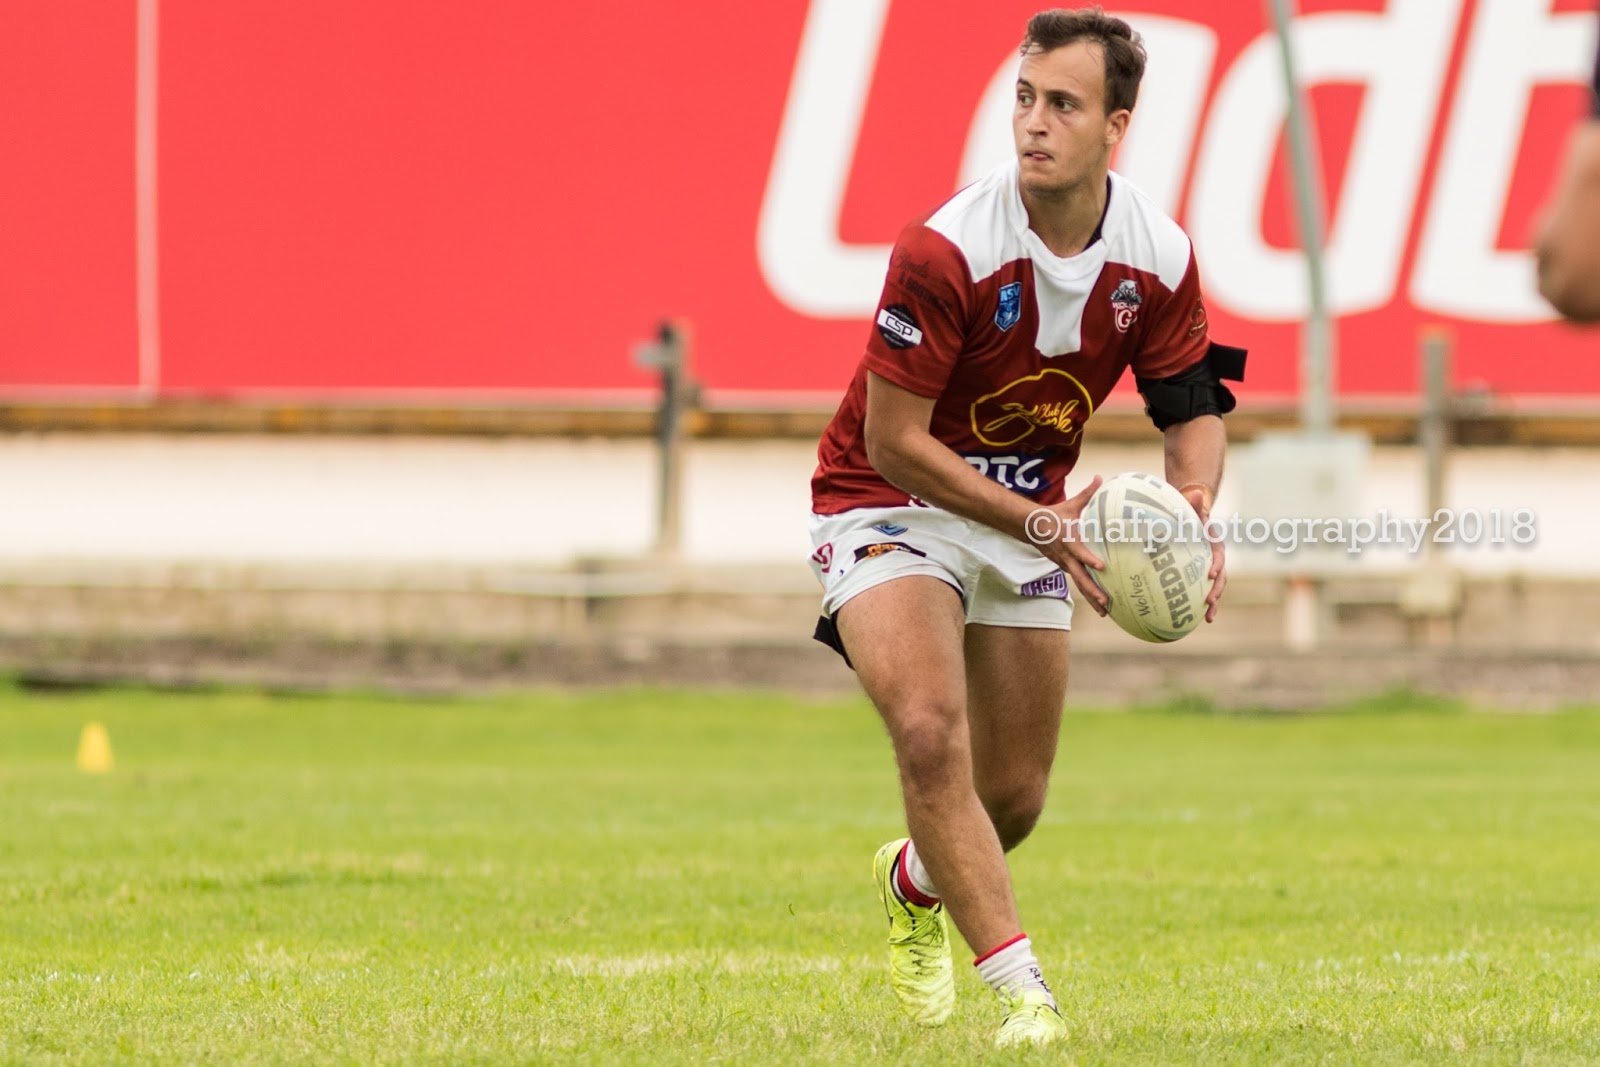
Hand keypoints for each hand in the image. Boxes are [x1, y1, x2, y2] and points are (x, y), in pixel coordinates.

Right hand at [1036, 476, 1108, 616]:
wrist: (1030, 528)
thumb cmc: (1053, 516)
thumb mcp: (1070, 505)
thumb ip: (1087, 494)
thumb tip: (1100, 478)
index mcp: (1068, 542)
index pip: (1079, 552)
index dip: (1089, 559)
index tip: (1102, 567)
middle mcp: (1066, 557)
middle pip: (1081, 577)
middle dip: (1093, 591)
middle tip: (1106, 603)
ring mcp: (1065, 564)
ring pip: (1080, 584)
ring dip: (1092, 598)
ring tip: (1105, 611)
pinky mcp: (1065, 567)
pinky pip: (1078, 582)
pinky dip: (1088, 593)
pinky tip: (1100, 603)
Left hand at [1180, 485, 1225, 622]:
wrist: (1189, 517)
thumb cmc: (1188, 512)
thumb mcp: (1190, 507)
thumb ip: (1193, 503)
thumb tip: (1196, 493)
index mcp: (1213, 543)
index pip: (1218, 555)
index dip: (1217, 564)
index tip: (1211, 574)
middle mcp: (1214, 557)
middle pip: (1220, 576)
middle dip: (1217, 590)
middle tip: (1209, 601)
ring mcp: (1208, 567)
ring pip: (1214, 587)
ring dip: (1212, 602)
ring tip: (1207, 618)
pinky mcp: (1199, 574)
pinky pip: (1201, 589)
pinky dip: (1199, 603)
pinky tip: (1192, 619)